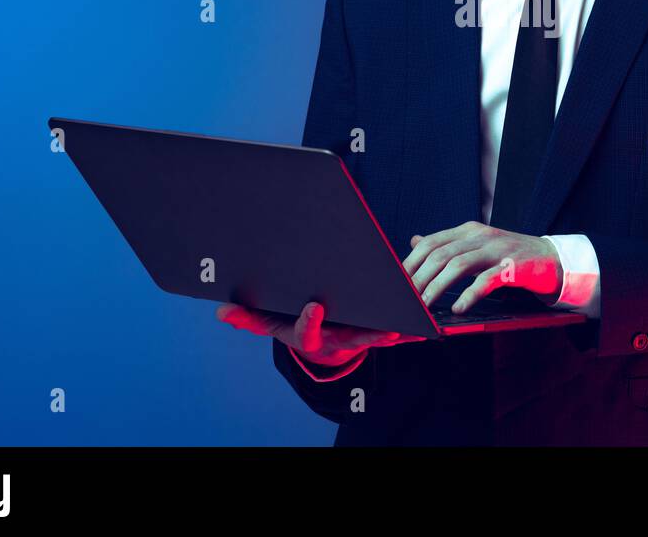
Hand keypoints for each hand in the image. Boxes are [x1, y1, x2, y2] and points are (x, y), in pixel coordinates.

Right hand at [216, 301, 423, 367]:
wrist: (318, 341)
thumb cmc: (293, 325)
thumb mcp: (269, 323)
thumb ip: (247, 317)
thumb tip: (222, 312)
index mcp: (309, 335)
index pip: (309, 330)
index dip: (310, 321)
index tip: (314, 307)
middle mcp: (334, 338)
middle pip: (351, 336)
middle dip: (369, 332)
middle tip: (385, 328)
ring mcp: (354, 337)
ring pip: (376, 335)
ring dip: (394, 332)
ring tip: (411, 326)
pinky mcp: (370, 332)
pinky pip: (390, 331)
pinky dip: (407, 329)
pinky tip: (424, 326)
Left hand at [403, 221, 562, 312]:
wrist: (550, 259)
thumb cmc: (509, 256)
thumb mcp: (476, 244)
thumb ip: (447, 243)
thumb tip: (414, 241)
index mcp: (468, 230)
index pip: (432, 242)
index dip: (412, 262)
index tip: (398, 281)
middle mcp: (480, 236)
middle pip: (441, 254)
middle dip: (420, 278)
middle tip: (407, 298)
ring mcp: (497, 250)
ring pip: (459, 265)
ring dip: (438, 287)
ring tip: (425, 305)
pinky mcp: (512, 267)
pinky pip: (485, 280)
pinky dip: (469, 295)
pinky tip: (458, 307)